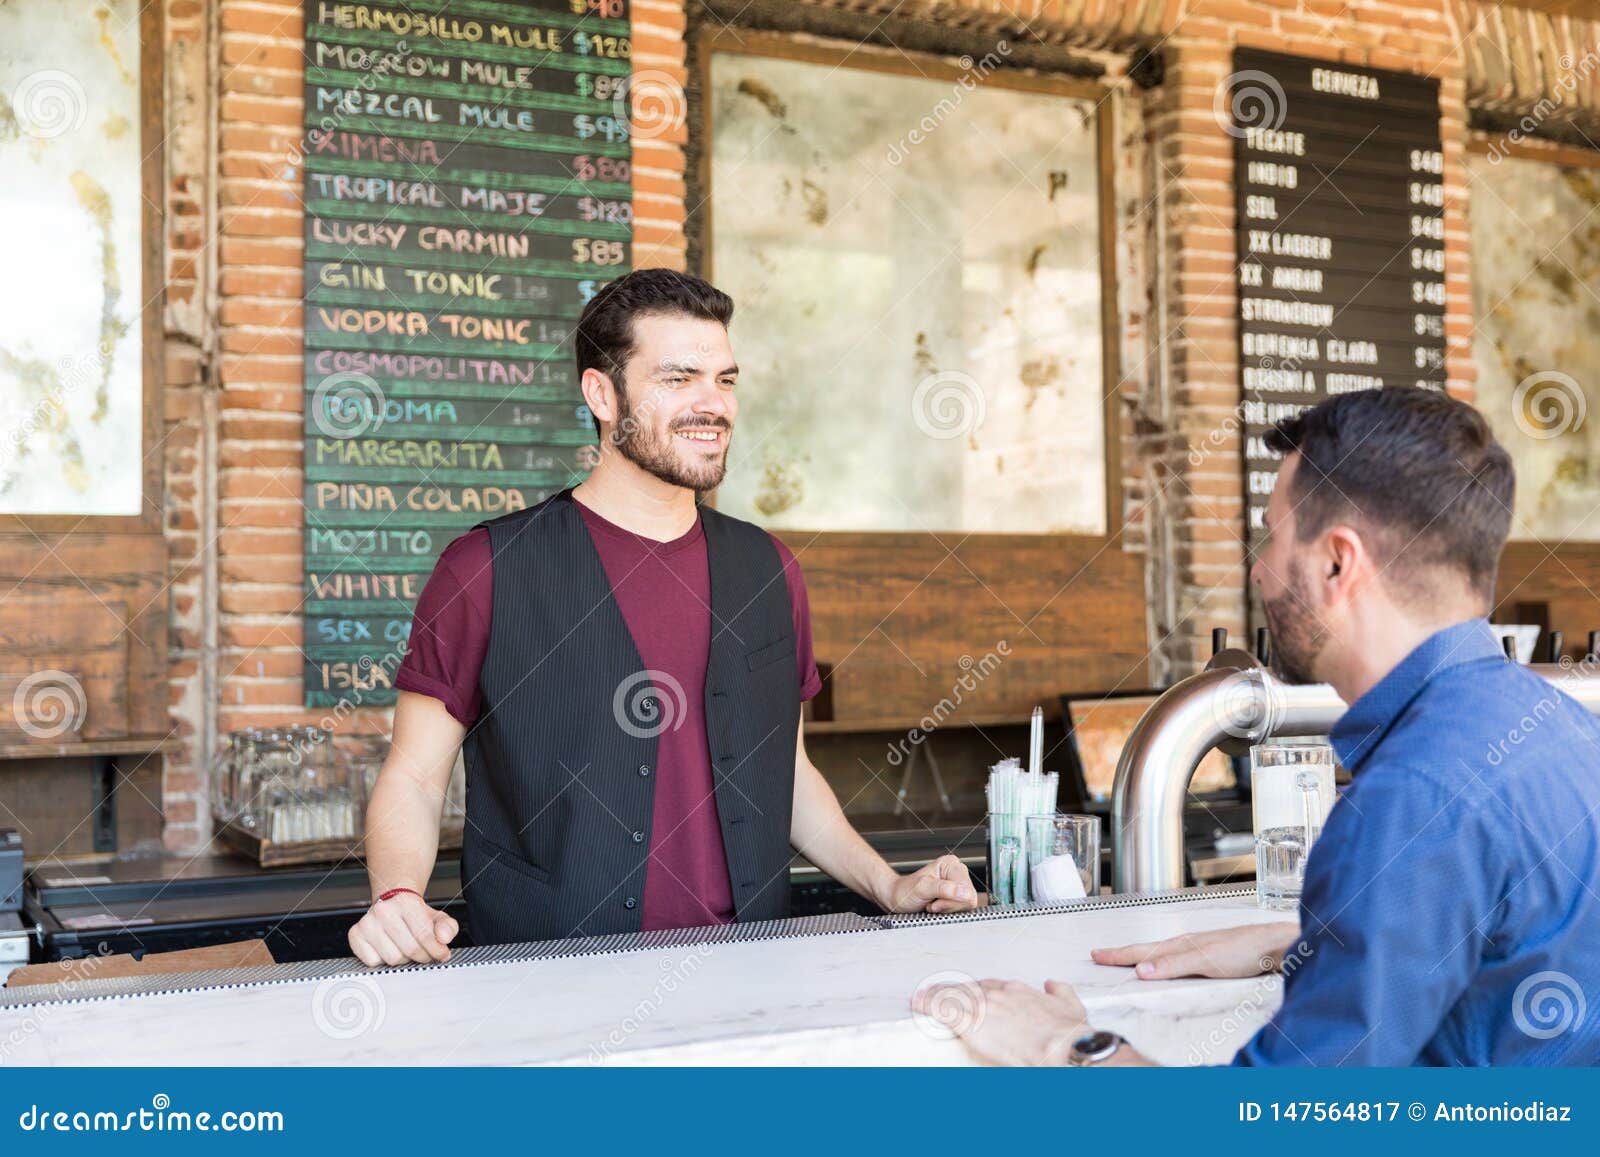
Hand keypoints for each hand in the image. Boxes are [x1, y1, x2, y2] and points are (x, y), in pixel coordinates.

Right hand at [348, 891, 458, 966]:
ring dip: (403, 959)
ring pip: (392, 958)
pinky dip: (383, 960)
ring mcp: (366, 923)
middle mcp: (383, 910)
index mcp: (406, 902)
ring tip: (406, 948)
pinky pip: (373, 962)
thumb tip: (444, 938)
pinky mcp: (355, 935)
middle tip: (425, 953)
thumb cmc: (414, 914)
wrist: (393, 903)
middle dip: (421, 956)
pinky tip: (388, 948)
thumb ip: (448, 927)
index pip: (424, 935)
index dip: (436, 950)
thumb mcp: (437, 917)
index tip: (442, 954)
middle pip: (409, 950)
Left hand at [882, 854, 978, 913]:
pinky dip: (947, 911)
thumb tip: (965, 893)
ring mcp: (957, 885)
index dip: (952, 901)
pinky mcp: (956, 896)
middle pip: (968, 899)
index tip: (935, 901)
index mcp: (951, 864)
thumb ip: (944, 889)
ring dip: (947, 909)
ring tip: (932, 904)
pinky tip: (936, 906)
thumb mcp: (922, 888)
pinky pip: (960, 909)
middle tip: (932, 903)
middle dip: (948, 905)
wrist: (897, 898)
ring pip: (964, 905)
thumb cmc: (905, 891)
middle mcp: (957, 872)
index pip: (968, 891)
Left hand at [912, 977, 1089, 1065]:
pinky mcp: (972, 1023)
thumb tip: (1053, 985)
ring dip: (936, 995)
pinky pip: (943, 1010)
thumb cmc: (1068, 1033)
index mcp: (1018, 991)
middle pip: (968, 988)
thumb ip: (1060, 992)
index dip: (978, 989)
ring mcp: (984, 1007)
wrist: (1063, 1047)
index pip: (990, 985)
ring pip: (952, 996)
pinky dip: (928, 1004)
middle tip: (940, 992)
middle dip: (953, 990)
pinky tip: (918, 1003)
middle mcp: (998, 994)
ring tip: (923, 996)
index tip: (971, 992)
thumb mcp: (1071, 1006)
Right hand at [1091, 922, 1300, 978]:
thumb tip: (1141, 970)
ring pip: (1164, 955)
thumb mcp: (1205, 960)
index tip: (1097, 955)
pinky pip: (1179, 962)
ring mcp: (1202, 951)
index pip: (1142, 951)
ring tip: (1130, 962)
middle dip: (1125, 954)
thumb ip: (1173, 965)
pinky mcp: (1215, 961)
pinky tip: (1170, 970)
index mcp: (1181, 944)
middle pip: (1149, 951)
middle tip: (1104, 956)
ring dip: (1145, 959)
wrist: (1279, 948)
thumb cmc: (1247, 949)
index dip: (1119, 955)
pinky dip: (1165, 965)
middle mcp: (1189, 945)